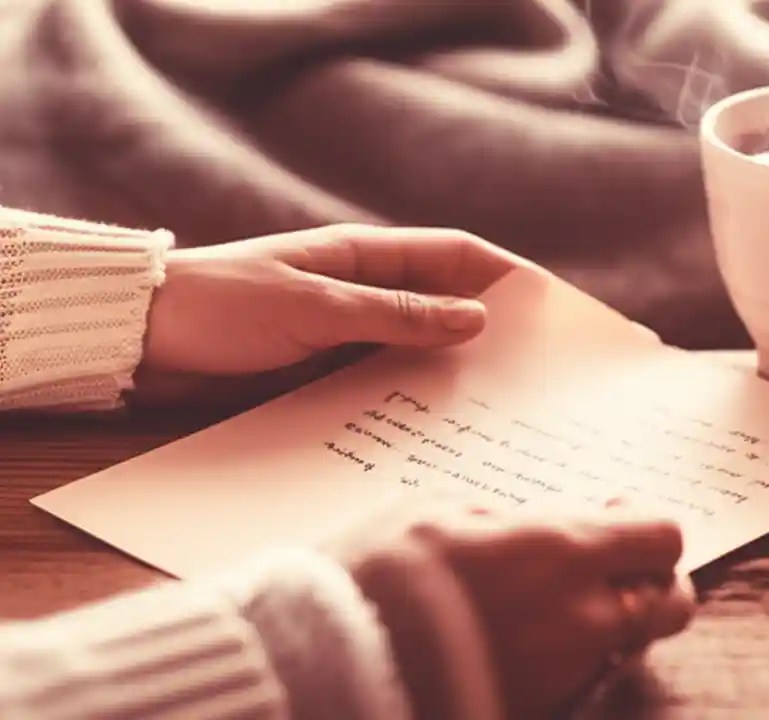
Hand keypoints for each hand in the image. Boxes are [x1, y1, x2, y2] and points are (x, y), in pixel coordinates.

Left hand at [134, 224, 533, 407]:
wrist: (140, 342)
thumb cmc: (223, 307)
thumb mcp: (316, 307)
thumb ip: (396, 315)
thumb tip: (478, 318)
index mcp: (366, 256)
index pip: (456, 256)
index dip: (508, 274)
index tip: (554, 306)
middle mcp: (365, 293)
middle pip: (447, 306)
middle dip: (495, 330)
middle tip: (540, 371)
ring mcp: (347, 336)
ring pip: (419, 351)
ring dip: (455, 372)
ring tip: (502, 408)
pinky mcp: (324, 375)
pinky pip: (383, 385)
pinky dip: (412, 400)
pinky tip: (437, 429)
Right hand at [334, 502, 696, 719]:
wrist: (331, 664)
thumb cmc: (379, 572)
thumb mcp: (446, 509)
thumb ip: (518, 519)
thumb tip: (551, 528)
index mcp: (564, 550)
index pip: (661, 537)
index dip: (647, 524)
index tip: (619, 515)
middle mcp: (582, 617)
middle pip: (673, 603)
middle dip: (655, 581)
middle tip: (616, 566)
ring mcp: (566, 674)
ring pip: (634, 646)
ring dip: (619, 622)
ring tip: (567, 605)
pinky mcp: (544, 709)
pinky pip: (588, 678)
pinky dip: (578, 657)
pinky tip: (532, 640)